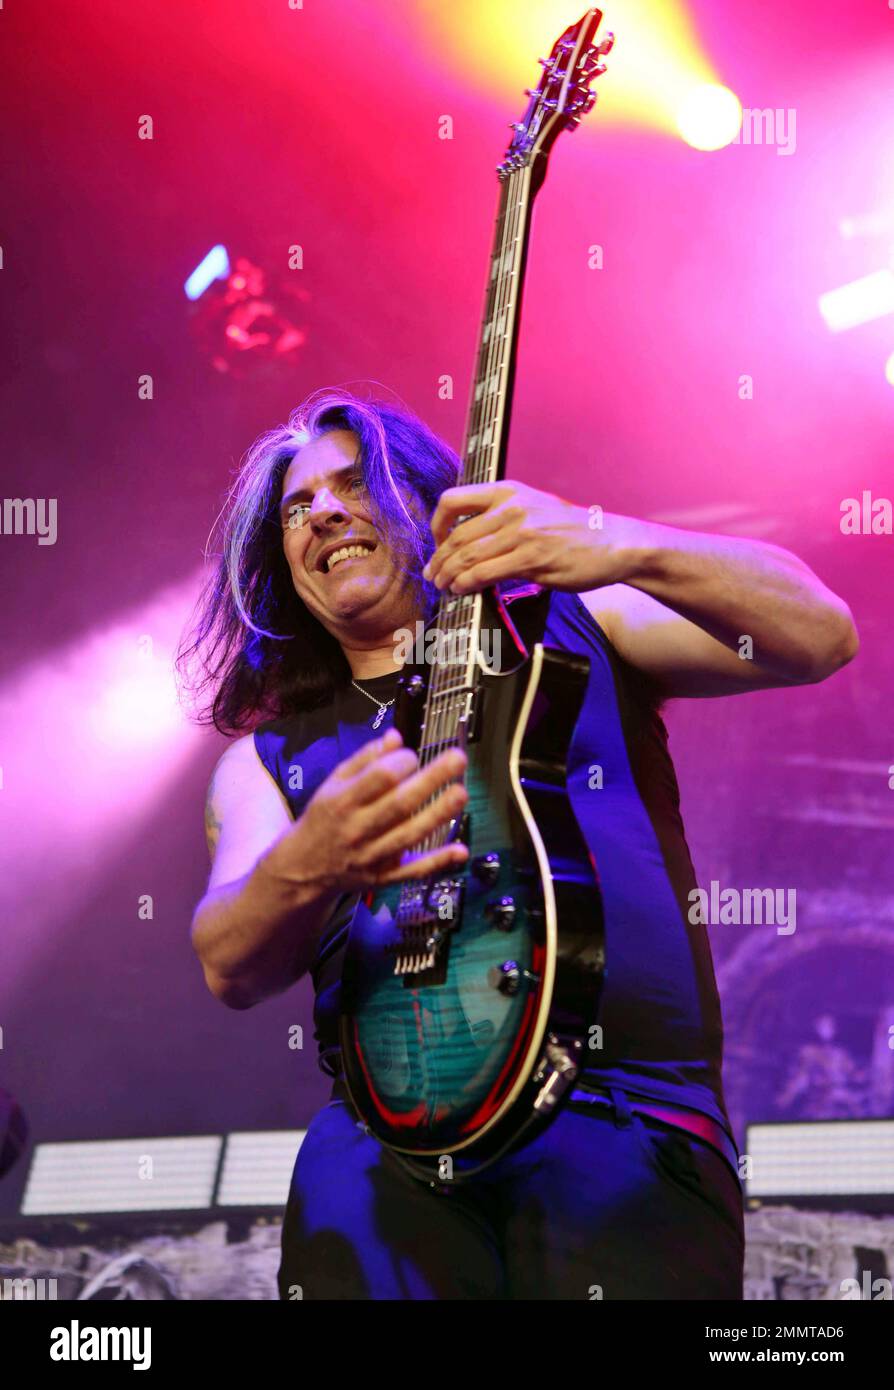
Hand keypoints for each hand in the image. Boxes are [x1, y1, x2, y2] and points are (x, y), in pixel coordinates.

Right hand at [273, 727, 468, 891]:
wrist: (302, 868)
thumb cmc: (323, 819)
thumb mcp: (332, 784)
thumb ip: (364, 760)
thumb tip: (395, 738)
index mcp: (343, 801)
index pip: (379, 778)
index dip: (402, 762)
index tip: (413, 755)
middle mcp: (358, 829)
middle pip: (401, 804)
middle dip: (431, 780)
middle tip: (458, 759)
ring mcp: (372, 856)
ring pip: (411, 835)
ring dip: (439, 814)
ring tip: (461, 793)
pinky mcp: (383, 877)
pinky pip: (413, 870)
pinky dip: (438, 862)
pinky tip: (460, 850)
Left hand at [423, 481, 626, 594]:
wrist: (613, 542)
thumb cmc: (573, 531)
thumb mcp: (535, 507)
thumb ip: (502, 517)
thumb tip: (471, 541)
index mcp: (508, 492)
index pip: (454, 499)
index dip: (437, 524)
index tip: (437, 542)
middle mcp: (512, 508)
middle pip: (457, 535)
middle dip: (439, 559)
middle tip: (433, 574)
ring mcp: (522, 533)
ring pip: (468, 556)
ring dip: (449, 575)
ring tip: (443, 585)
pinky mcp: (531, 558)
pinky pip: (486, 573)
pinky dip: (467, 584)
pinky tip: (462, 590)